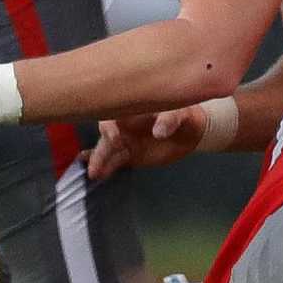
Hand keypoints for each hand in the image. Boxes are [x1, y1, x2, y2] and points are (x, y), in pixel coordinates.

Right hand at [87, 108, 207, 180]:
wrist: (190, 131)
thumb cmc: (183, 114)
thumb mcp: (180, 112)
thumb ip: (170, 119)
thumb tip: (159, 131)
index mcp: (132, 108)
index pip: (113, 113)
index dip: (110, 124)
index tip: (114, 138)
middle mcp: (124, 123)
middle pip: (105, 133)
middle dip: (101, 148)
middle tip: (98, 163)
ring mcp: (125, 139)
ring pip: (107, 149)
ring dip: (99, 160)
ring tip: (92, 173)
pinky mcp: (129, 155)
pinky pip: (114, 161)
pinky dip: (104, 166)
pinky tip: (95, 173)